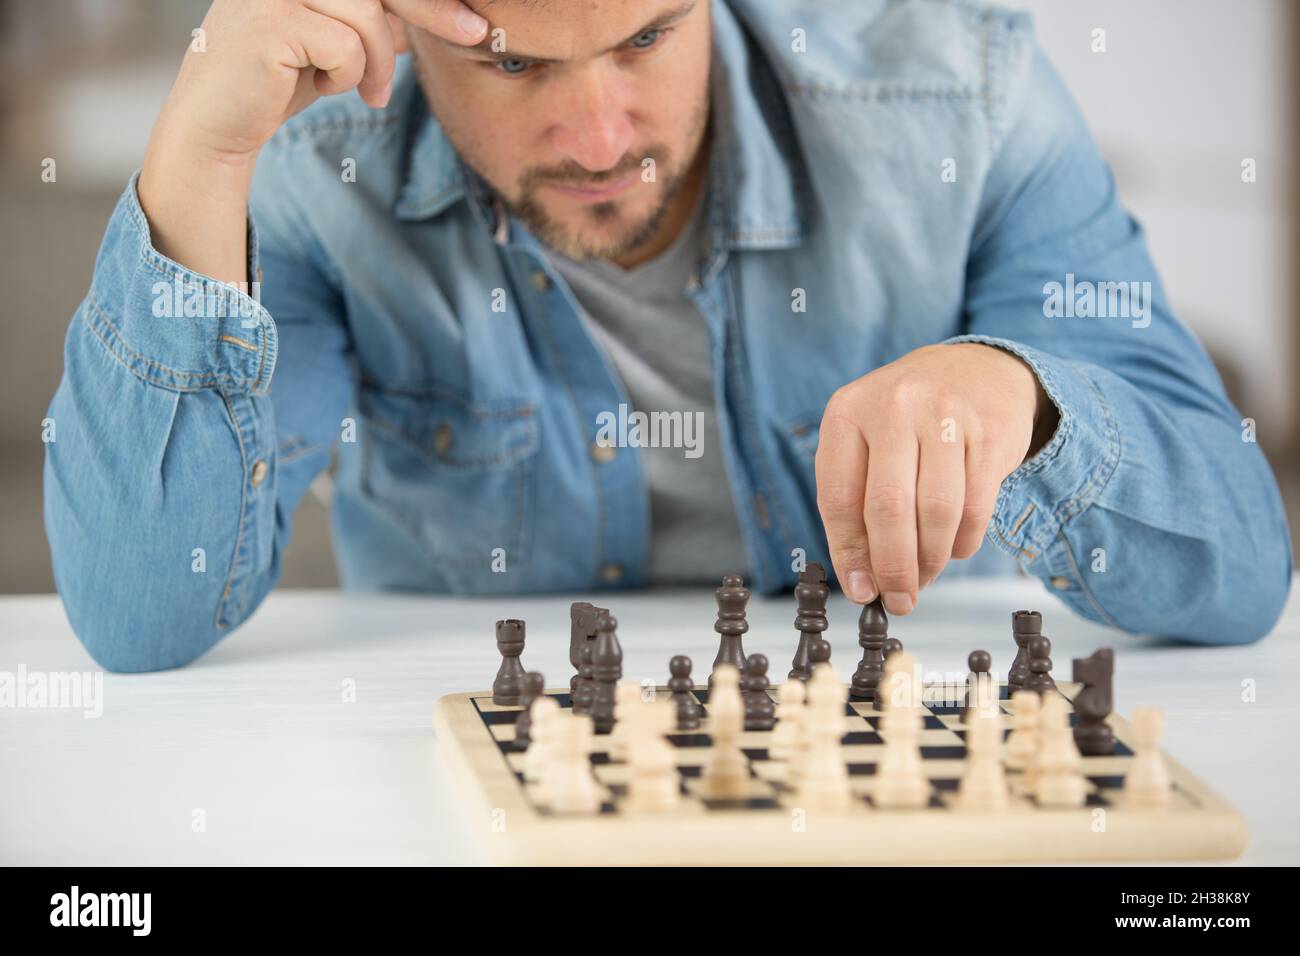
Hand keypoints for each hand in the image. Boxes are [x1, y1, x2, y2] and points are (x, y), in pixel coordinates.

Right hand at [139, 0, 487, 282]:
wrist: (217, 128)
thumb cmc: (277, 82)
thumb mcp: (336, 43)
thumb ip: (376, 18)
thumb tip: (443, 10)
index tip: (474, 17)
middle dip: (433, 11)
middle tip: (475, 34)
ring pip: (368, 15)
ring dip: (376, 62)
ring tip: (362, 88)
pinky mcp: (267, 24)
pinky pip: (345, 46)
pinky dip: (348, 76)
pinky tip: (323, 88)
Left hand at [814, 343, 1058, 615]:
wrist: (977, 369)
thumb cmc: (908, 420)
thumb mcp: (865, 443)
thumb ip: (855, 504)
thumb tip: (863, 583)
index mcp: (847, 413)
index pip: (839, 498)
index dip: (850, 553)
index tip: (861, 590)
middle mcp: (894, 407)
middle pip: (888, 508)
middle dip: (894, 567)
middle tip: (900, 599)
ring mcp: (945, 415)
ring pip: (936, 512)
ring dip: (931, 559)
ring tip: (926, 575)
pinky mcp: (989, 432)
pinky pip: (976, 506)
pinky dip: (964, 541)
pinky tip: (954, 547)